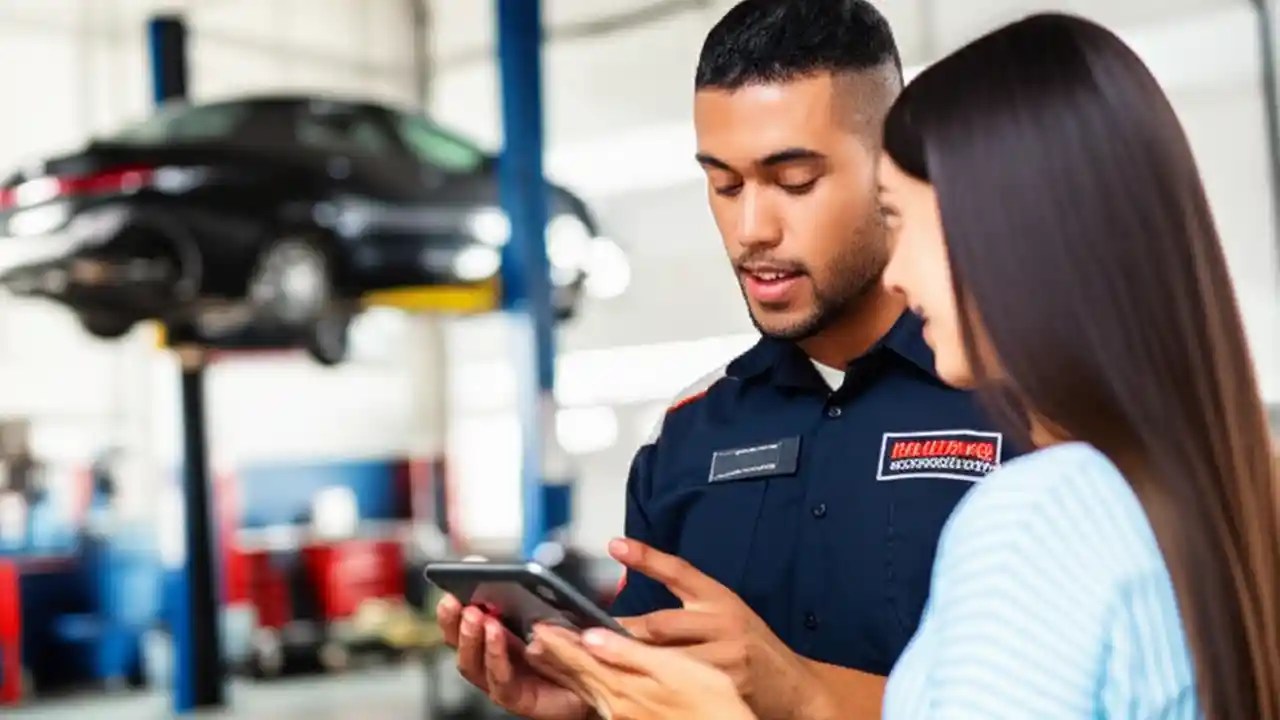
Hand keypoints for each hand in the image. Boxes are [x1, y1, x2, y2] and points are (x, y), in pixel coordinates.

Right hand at [436, 593, 591, 719]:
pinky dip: (496, 658)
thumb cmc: (578, 645)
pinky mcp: (518, 698)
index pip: (464, 619)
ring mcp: (502, 679)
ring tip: (478, 616)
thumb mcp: (558, 610)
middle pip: (459, 642)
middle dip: (453, 620)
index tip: (452, 582)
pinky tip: (498, 636)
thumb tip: (520, 572)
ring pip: (472, 663)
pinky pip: (500, 681)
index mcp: (497, 631)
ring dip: (472, 638)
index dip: (454, 603)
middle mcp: (493, 656)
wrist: (602, 678)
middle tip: (456, 600)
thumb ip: (538, 595)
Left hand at [533, 623, 755, 719]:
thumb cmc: (722, 696)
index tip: (539, 625)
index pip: (585, 656)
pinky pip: (603, 701)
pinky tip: (587, 681)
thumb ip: (632, 652)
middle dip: (556, 656)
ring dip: (566, 672)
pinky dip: (587, 686)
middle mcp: (623, 704)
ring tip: (547, 655)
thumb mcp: (680, 668)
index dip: (560, 640)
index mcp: (630, 685)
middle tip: (532, 638)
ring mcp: (630, 717)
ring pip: (590, 690)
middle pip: (581, 675)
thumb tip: (594, 635)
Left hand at [610, 539, 824, 719]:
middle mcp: (723, 622)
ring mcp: (725, 656)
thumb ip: (680, 594)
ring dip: (630, 661)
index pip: (679, 571)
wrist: (792, 686)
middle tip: (587, 634)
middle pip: (662, 622)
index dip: (646, 556)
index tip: (616, 544)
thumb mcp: (722, 608)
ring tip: (598, 661)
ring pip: (666, 657)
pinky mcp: (725, 686)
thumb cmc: (750, 644)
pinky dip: (652, 687)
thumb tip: (623, 572)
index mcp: (719, 598)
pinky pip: (679, 686)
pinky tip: (629, 691)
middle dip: (622, 631)